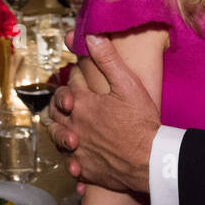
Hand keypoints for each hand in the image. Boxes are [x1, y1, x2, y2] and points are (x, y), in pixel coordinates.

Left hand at [47, 32, 158, 193]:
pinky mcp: (85, 170)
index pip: (66, 87)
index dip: (71, 82)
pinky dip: (73, 162)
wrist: (150, 161)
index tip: (79, 81)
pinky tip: (81, 160)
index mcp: (82, 104)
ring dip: (60, 133)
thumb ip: (107, 59)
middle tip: (70, 104)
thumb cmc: (141, 122)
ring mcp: (77, 151)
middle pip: (55, 114)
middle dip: (60, 106)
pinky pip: (71, 166)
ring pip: (57, 139)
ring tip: (70, 130)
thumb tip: (91, 35)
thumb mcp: (127, 84)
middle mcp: (74, 127)